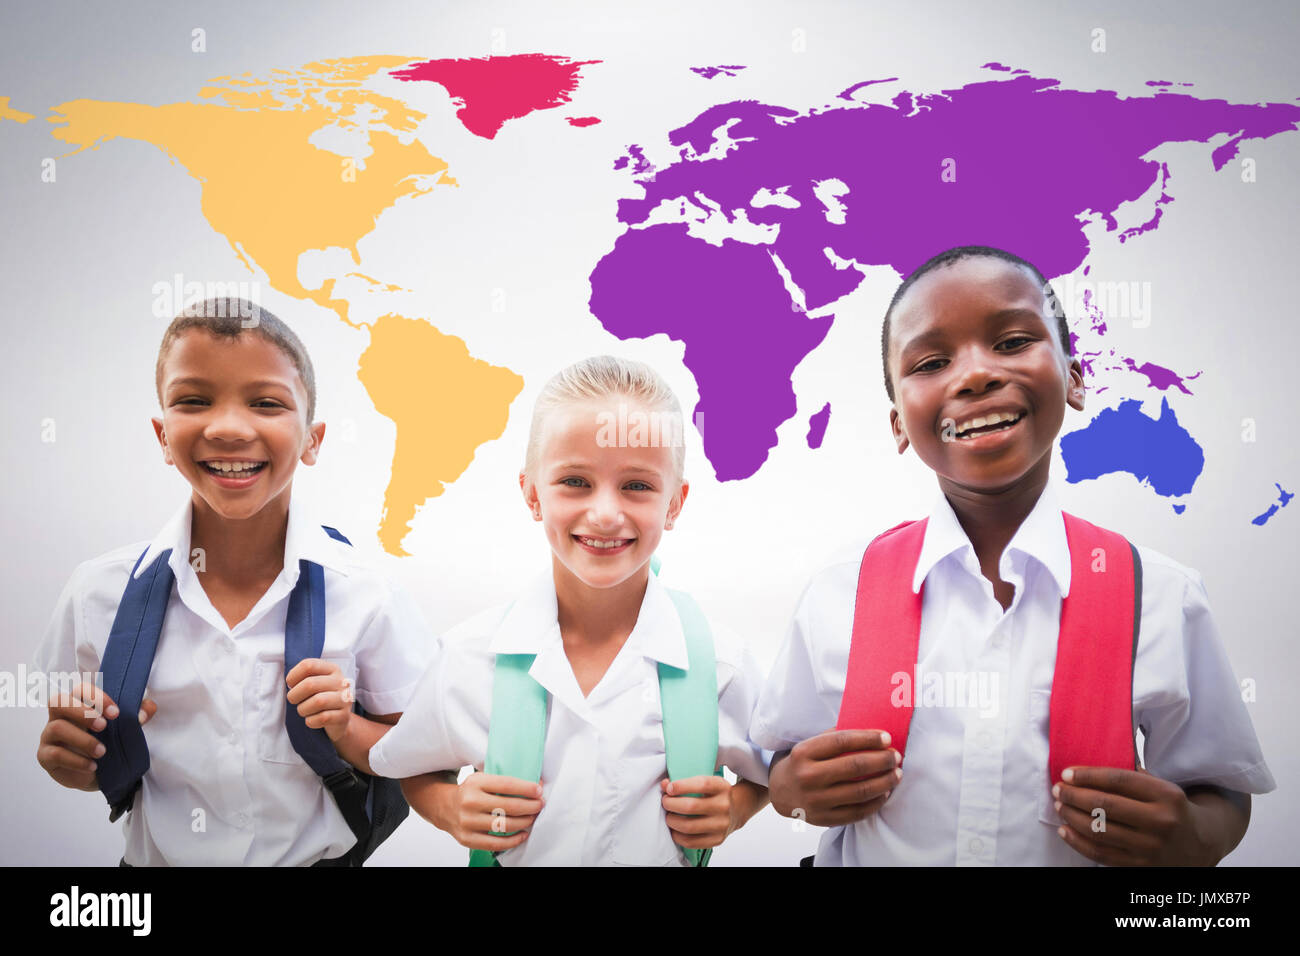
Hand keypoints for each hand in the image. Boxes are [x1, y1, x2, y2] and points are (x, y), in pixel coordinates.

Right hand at [37, 681, 156, 791]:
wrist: (98, 773)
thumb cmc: (108, 742)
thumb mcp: (124, 728)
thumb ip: (138, 714)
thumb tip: (148, 708)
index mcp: (78, 703)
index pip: (80, 689)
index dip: (96, 697)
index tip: (116, 712)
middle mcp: (59, 716)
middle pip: (58, 701)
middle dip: (82, 712)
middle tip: (104, 726)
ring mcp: (49, 736)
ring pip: (56, 728)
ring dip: (82, 739)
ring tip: (102, 752)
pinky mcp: (45, 756)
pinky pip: (55, 754)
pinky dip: (76, 760)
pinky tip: (93, 766)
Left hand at [285, 658, 353, 741]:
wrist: (339, 718)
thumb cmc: (323, 698)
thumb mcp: (316, 682)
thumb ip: (303, 677)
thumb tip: (291, 681)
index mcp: (332, 669)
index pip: (308, 665)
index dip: (293, 675)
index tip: (291, 684)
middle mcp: (340, 682)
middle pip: (310, 684)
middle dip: (295, 695)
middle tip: (294, 700)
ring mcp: (344, 699)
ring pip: (318, 702)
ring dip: (303, 709)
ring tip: (304, 710)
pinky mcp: (344, 716)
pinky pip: (322, 718)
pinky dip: (311, 721)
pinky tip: (312, 719)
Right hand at [447, 772, 543, 851]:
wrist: (444, 807)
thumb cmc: (470, 792)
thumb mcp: (482, 778)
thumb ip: (504, 782)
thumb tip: (535, 787)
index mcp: (475, 783)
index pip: (507, 785)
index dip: (526, 788)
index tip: (539, 790)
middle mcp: (470, 802)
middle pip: (508, 807)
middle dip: (530, 806)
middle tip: (540, 805)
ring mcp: (467, 822)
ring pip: (504, 826)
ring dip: (524, 822)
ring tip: (532, 818)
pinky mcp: (467, 839)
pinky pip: (495, 843)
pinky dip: (513, 840)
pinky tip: (522, 834)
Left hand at [660, 775, 740, 849]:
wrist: (736, 810)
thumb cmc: (715, 794)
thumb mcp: (706, 782)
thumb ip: (685, 782)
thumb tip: (664, 785)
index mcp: (721, 787)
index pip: (701, 785)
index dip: (681, 786)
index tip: (669, 788)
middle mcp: (723, 806)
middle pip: (691, 807)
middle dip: (671, 804)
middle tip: (665, 802)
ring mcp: (721, 825)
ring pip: (689, 826)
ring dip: (672, 821)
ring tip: (669, 816)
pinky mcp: (717, 840)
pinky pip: (691, 842)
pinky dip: (677, 836)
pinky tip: (675, 829)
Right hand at [768, 728, 900, 826]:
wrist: (780, 793)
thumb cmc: (802, 763)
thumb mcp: (810, 745)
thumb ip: (835, 738)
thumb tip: (871, 733)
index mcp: (804, 752)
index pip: (841, 741)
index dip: (868, 738)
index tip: (887, 737)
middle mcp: (808, 777)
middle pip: (855, 766)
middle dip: (882, 760)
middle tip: (896, 757)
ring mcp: (816, 801)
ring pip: (860, 791)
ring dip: (885, 782)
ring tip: (896, 774)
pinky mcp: (824, 819)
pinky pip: (857, 812)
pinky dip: (876, 802)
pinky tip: (884, 793)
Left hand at [1054, 766, 1222, 865]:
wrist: (1203, 842)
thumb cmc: (1172, 807)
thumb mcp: (1162, 786)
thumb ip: (1131, 778)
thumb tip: (1086, 770)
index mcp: (1166, 795)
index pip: (1119, 781)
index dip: (1088, 776)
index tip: (1067, 774)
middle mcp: (1161, 822)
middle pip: (1106, 806)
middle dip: (1075, 796)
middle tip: (1058, 790)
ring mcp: (1151, 847)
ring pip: (1100, 831)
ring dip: (1073, 817)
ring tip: (1060, 807)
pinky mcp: (1142, 865)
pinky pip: (1102, 854)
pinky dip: (1079, 842)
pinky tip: (1066, 830)